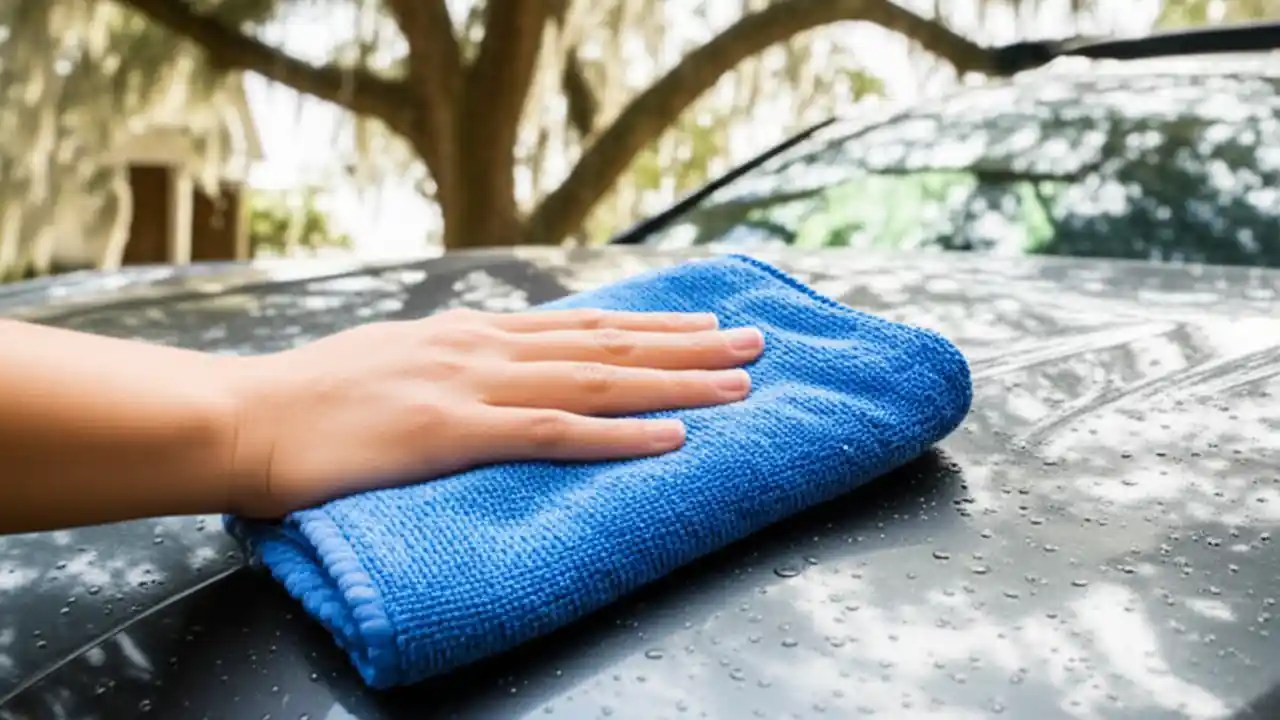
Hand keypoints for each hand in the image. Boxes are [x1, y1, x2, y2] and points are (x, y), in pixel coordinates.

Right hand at [225, 308, 763, 516]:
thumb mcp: (394, 360)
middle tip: (752, 342)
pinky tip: (669, 438)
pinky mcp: (453, 431)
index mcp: (472, 332)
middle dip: (688, 344)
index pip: (582, 325)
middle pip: (608, 345)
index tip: (703, 322)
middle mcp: (484, 347)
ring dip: (675, 383)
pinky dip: (619, 437)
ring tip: (737, 384)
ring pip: (597, 381)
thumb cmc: (311, 399)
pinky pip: (553, 433)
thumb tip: (491, 368)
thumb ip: (451, 362)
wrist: (245, 417)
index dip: (651, 324)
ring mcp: (471, 386)